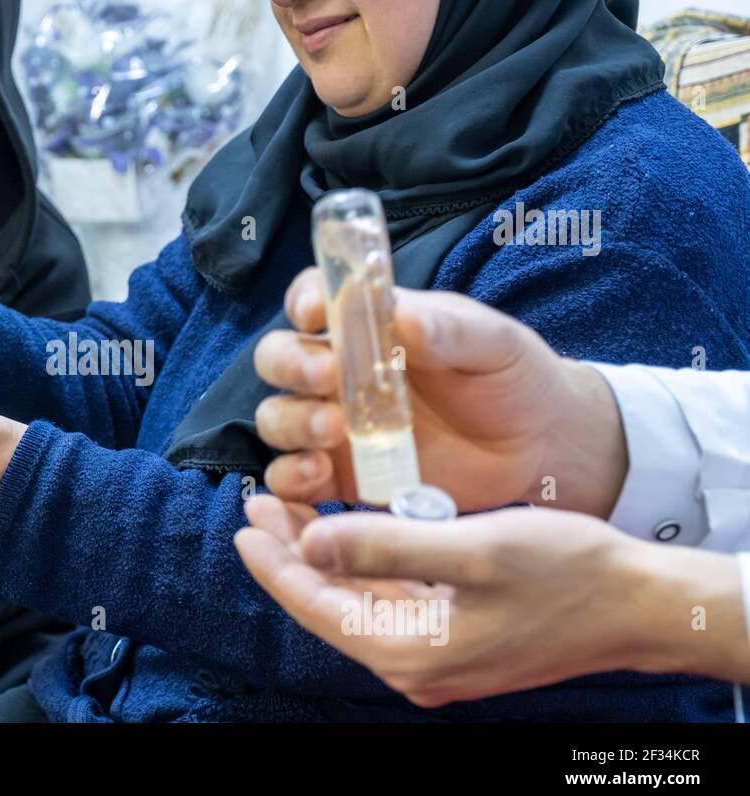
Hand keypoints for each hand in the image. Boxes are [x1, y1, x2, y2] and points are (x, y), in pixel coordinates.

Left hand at [235, 495, 661, 706]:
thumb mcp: (472, 549)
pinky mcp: (455, 641)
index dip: (274, 565)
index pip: (316, 607)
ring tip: (293, 510)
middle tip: (261, 503)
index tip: (242, 524)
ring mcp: (436, 656)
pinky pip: (392, 603)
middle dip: (292, 555)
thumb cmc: (568, 574)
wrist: (643, 606)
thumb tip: (308, 547)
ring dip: (325, 557)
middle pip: (330, 605)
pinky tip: (350, 534)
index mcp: (410, 651)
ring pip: (358, 602)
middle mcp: (415, 664)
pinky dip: (364, 568)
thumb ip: (384, 547)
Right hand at [253, 272, 625, 515]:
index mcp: (369, 325)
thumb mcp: (493, 342)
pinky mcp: (340, 477)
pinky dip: (290, 477)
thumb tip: (404, 317)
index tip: (316, 311)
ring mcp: (334, 426)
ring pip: (276, 417)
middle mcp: (339, 371)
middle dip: (291, 364)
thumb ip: (449, 328)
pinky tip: (319, 474)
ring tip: (334, 431)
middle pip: (278, 358)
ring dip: (292, 421)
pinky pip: (290, 477)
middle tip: (329, 376)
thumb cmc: (512, 378)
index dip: (305, 299)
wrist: (539, 447)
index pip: (314, 297)